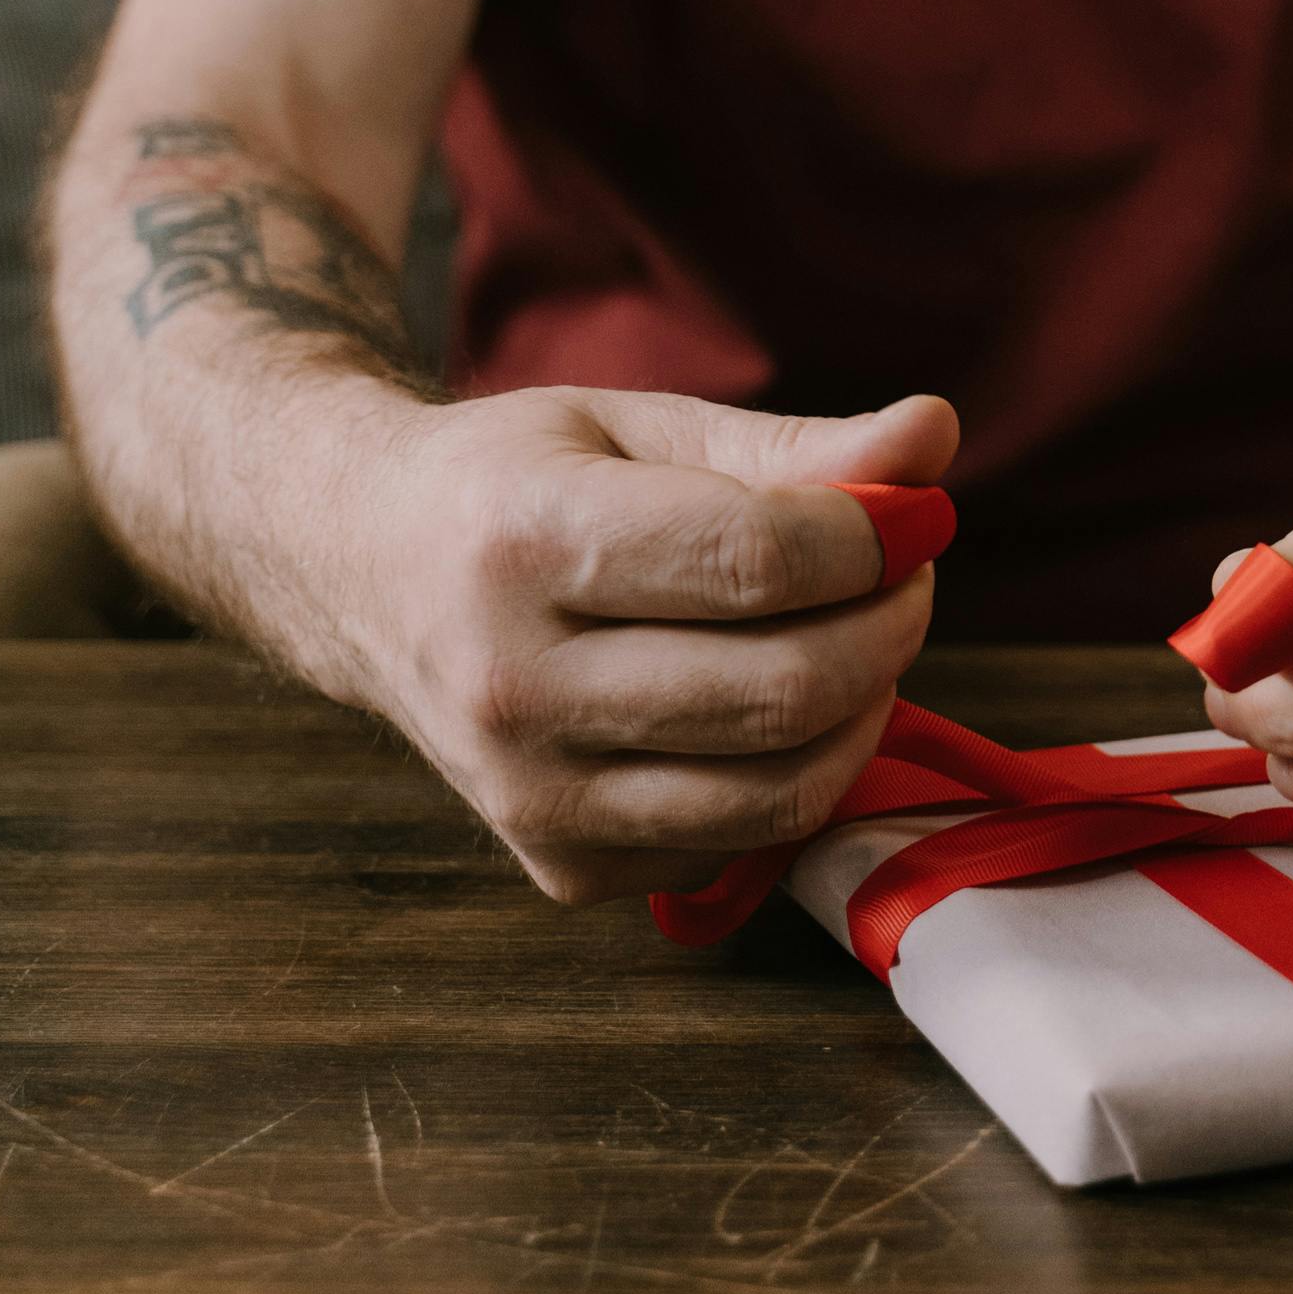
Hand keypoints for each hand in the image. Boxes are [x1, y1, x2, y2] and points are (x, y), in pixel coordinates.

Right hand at [335, 384, 959, 902]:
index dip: (871, 540)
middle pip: (781, 689)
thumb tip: (933, 440)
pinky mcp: (557, 868)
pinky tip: (779, 705)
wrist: (359, 569)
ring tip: (859, 638)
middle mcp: (511, 683)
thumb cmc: (518, 480)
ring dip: (864, 711)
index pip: (756, 560)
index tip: (911, 513)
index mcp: (525, 543)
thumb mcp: (639, 426)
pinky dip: (795, 776)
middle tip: (906, 576)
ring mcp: (527, 796)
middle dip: (889, 627)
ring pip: (775, 790)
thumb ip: (791, 447)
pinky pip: (736, 840)